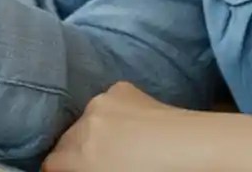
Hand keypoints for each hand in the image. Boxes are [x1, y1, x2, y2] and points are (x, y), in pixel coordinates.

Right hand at [42, 82, 201, 171]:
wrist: (201, 151)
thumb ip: (88, 169)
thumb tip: (83, 164)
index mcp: (80, 154)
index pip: (51, 162)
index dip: (60, 170)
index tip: (71, 171)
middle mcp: (85, 123)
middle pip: (66, 140)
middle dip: (76, 152)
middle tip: (98, 164)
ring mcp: (103, 101)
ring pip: (86, 120)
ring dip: (95, 133)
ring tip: (119, 147)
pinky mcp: (122, 89)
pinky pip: (107, 104)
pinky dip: (113, 115)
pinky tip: (133, 128)